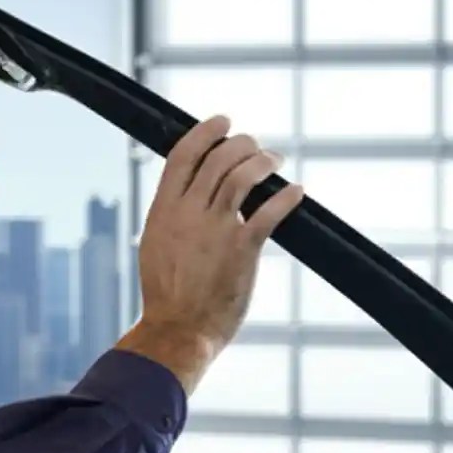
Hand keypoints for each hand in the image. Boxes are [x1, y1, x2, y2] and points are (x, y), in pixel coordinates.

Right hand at [118, 115, 304, 393]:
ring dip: (265, 161)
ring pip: (244, 175)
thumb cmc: (166, 294)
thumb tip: (185, 194)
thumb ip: (170, 216)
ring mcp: (215, 229)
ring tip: (275, 162)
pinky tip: (296, 192)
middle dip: (242, 144)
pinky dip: (286, 196)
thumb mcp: (155, 245)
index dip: (205, 131)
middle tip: (256, 147)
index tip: (222, 122)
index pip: (182, 155)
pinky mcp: (242, 249)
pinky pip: (269, 211)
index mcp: (163, 211)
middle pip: (218, 158)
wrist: (177, 329)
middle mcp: (188, 213)